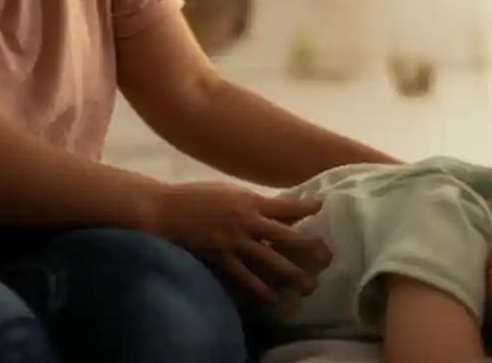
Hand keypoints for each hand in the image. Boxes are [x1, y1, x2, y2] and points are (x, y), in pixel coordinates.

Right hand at [152, 181, 330, 305]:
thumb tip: (276, 209)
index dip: (306, 208)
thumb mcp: (227, 192)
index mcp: (248, 200)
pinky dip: (261, 290)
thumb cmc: (195, 197)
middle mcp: (246, 221)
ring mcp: (234, 242)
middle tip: (328, 258)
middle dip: (308, 247)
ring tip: (309, 286)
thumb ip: (250, 202)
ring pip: (270, 261)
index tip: (322, 209)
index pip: (285, 205)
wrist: (163, 211)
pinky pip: (245, 278)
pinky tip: (274, 300)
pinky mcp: (221, 259)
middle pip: (285, 236)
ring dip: (291, 275)